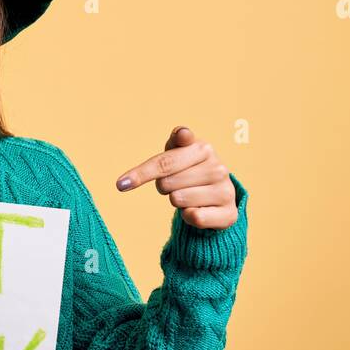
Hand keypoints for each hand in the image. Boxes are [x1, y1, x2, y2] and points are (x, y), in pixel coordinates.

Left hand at [116, 126, 236, 229]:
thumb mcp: (178, 152)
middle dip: (164, 187)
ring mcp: (225, 191)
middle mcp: (218, 167)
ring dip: (177, 202)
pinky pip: (194, 218)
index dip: (142, 173)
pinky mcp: (229, 214)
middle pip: (167, 184)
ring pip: (178, 200)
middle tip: (176, 185)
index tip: (121, 184)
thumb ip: (175, 141)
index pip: (164, 161)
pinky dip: (189, 217)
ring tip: (189, 196)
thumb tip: (182, 132)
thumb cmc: (189, 169)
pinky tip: (197, 210)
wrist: (218, 196)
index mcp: (203, 148)